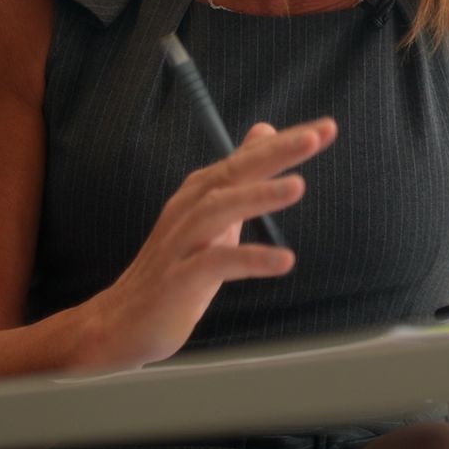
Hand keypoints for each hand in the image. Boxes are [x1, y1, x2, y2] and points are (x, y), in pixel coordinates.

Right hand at [89, 117, 333, 366]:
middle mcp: (189, 209)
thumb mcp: (213, 215)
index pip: (247, 158)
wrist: (122, 322)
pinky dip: (250, 259)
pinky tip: (284, 260)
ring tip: (298, 186)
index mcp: (200, 193)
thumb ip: (240, 175)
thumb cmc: (175, 266)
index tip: (326, 127)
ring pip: (219, 209)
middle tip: (315, 138)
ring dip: (258, 196)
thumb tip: (266, 131)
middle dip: (274, 153)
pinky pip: (215, 265)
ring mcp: (181, 243)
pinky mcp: (179, 280)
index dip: (284, 142)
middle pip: (233, 172)